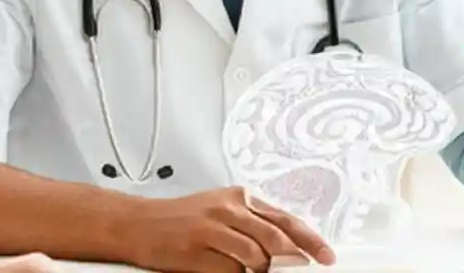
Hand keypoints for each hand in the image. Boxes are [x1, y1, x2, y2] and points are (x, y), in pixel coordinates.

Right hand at [124, 186, 335, 272]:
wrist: (138, 223)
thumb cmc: (180, 219)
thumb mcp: (221, 211)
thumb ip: (253, 225)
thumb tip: (288, 248)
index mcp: (239, 197)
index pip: (285, 218)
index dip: (310, 240)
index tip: (325, 255)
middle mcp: (228, 209)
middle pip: (275, 238)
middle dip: (292, 259)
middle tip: (301, 268)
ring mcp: (212, 229)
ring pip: (255, 257)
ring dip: (257, 270)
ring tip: (246, 268)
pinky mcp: (196, 251)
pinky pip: (229, 271)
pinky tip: (222, 269)